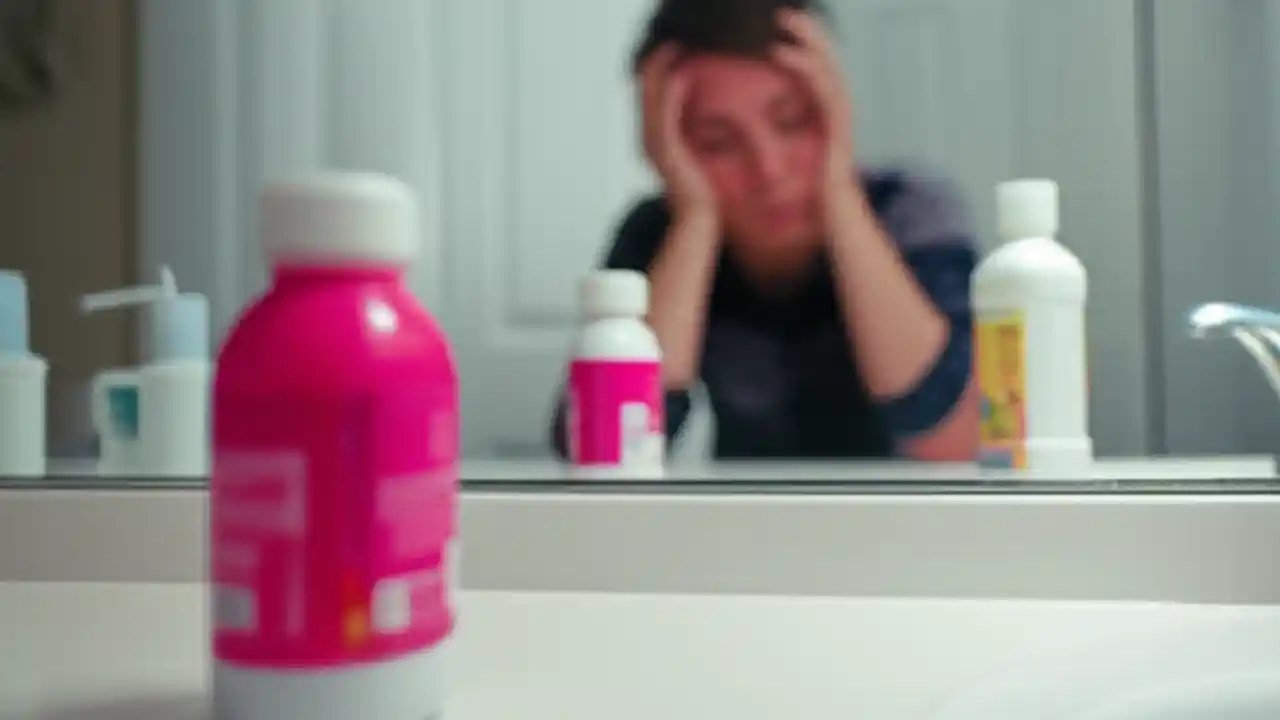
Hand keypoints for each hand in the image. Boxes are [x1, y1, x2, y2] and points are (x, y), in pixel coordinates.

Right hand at [639, 43, 716, 223]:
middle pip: (644, 91)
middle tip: (671, 38)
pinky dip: (671, 95)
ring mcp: (654, 146)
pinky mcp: (666, 153)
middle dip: (655, 62)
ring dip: (660, 71)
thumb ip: (695, 136)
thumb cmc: (704, 193)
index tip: (674, 48)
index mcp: (655, 139)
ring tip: (672, 47)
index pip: (650, 95)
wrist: (700, 220)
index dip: (657, 69)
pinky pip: (665, 117)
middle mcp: (648, 139)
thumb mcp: (698, 156)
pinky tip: (680, 74)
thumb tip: (708, 119)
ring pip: (650, 100)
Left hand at [771, 11, 860, 209]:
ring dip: (807, 40)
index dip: (806, 49)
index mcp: (829, 124)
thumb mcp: (800, 174)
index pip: (820, 75)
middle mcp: (839, 118)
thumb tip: (767, 150)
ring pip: (830, 69)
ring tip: (783, 19)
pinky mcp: (838, 132)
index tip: (783, 30)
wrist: (842, 234)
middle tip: (785, 12)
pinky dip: (803, 67)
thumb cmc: (822, 211)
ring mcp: (842, 124)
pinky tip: (779, 52)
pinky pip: (823, 91)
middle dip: (810, 34)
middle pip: (829, 63)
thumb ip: (788, 155)